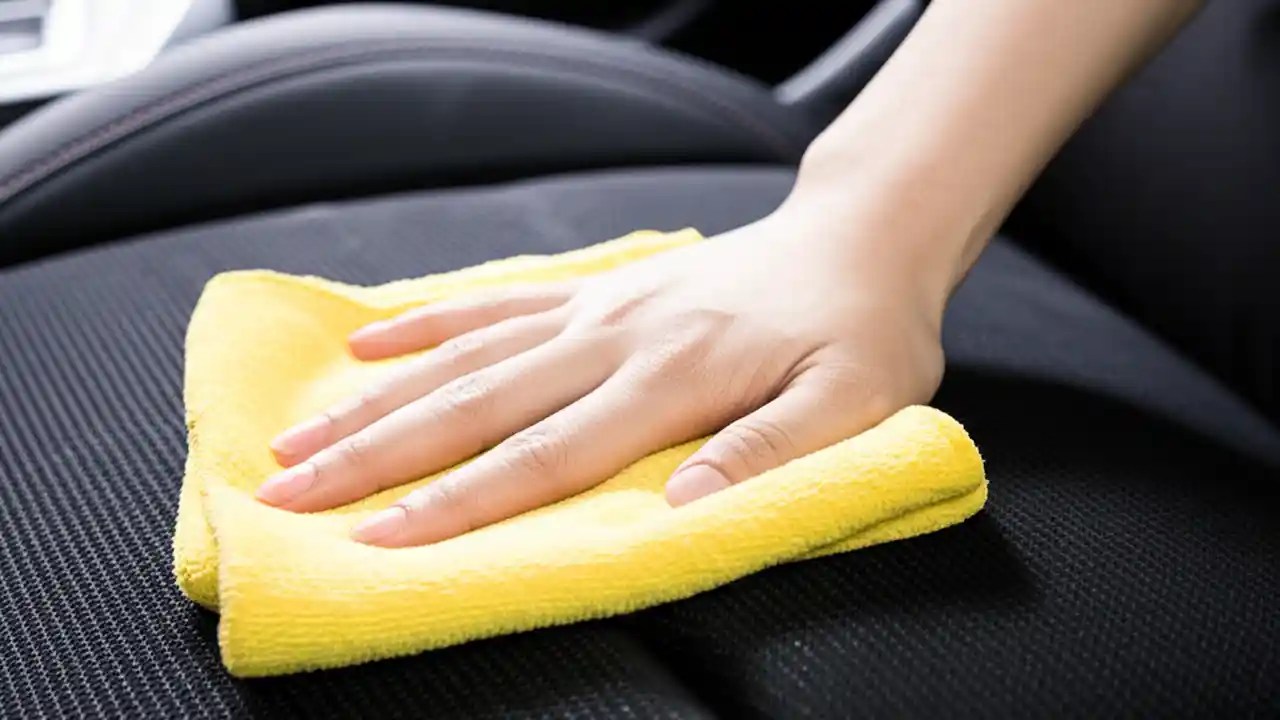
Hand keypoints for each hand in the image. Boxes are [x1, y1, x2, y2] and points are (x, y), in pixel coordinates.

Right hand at [255, 199, 948, 546]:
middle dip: (375, 456)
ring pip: (464, 359)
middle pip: (474, 406)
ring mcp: (593, 309)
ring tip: (298, 438)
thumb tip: (680, 507)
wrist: (855, 239)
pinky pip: (492, 307)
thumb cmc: (859, 332)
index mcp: (669, 379)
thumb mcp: (854, 401)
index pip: (543, 456)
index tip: (378, 539)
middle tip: (289, 493)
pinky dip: (425, 326)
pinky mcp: (592, 292)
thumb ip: (770, 451)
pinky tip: (367, 347)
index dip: (455, 504)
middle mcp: (612, 339)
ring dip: (376, 402)